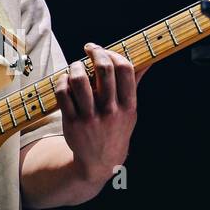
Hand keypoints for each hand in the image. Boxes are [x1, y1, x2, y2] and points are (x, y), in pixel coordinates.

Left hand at [52, 42, 150, 181]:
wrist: (100, 160)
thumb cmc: (116, 128)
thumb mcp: (130, 111)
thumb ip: (135, 84)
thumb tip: (148, 60)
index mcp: (128, 106)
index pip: (125, 69)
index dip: (114, 54)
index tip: (105, 50)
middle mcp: (110, 111)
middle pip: (104, 70)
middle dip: (95, 52)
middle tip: (89, 48)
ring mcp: (90, 117)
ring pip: (79, 80)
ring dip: (76, 66)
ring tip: (76, 66)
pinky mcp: (72, 122)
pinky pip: (63, 93)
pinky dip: (62, 81)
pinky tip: (65, 80)